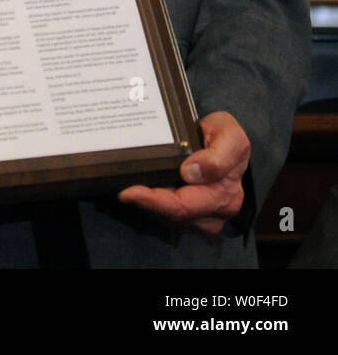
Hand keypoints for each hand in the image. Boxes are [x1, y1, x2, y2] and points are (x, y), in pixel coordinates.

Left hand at [117, 111, 249, 234]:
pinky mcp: (192, 213)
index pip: (184, 206)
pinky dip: (153, 205)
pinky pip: (168, 215)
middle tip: (122, 191)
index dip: (154, 201)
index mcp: (225, 196)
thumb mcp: (231, 137)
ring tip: (129, 190)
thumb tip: (192, 172)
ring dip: (148, 206)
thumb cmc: (226, 137)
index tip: (129, 192)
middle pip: (173, 216)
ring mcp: (203, 215)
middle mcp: (215, 211)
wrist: (225, 140)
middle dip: (146, 204)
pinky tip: (140, 192)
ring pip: (168, 218)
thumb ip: (218, 156)